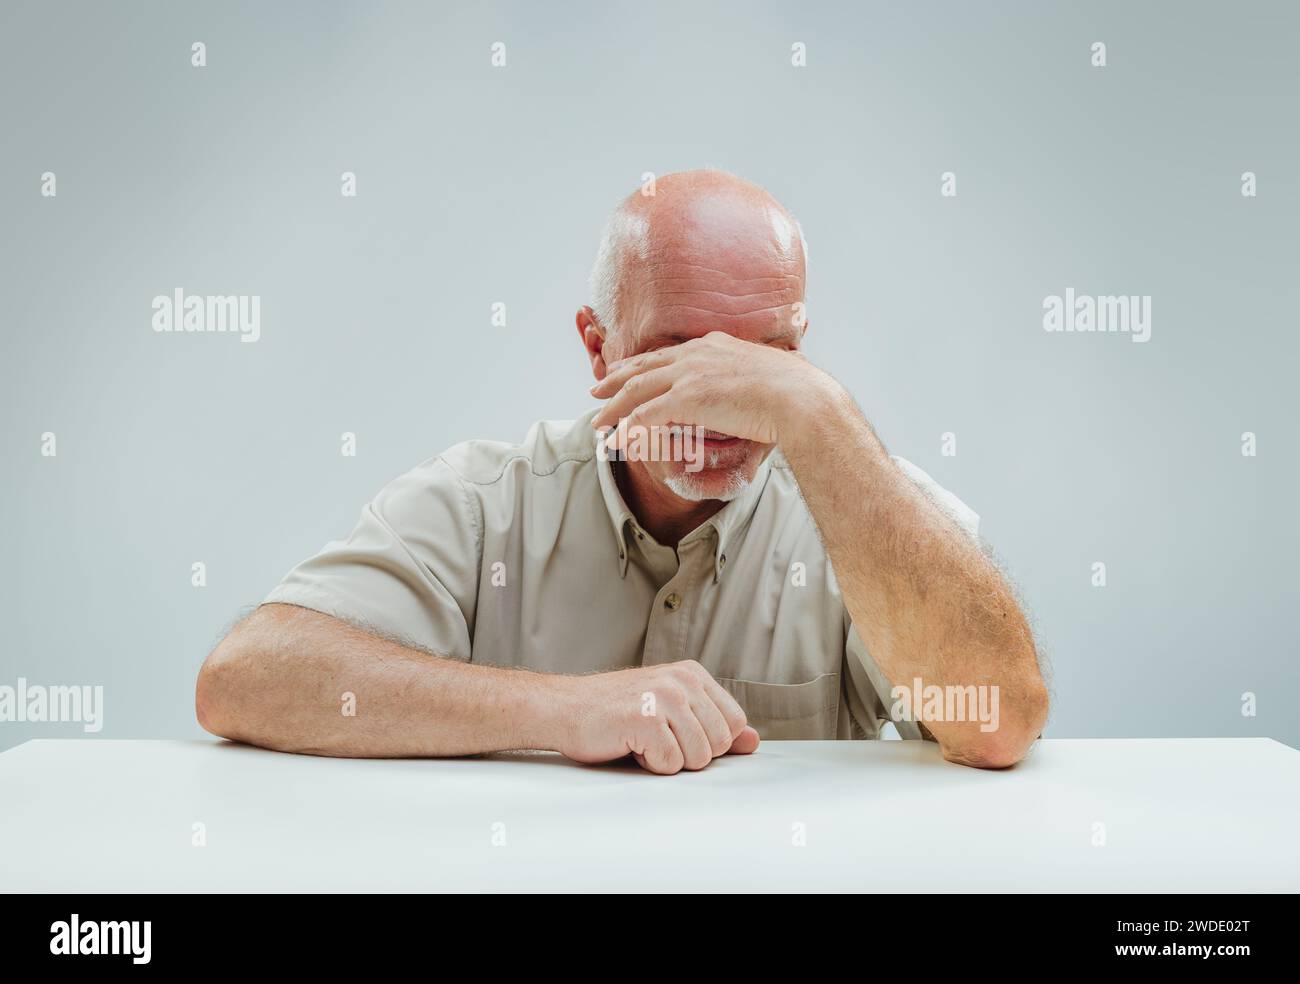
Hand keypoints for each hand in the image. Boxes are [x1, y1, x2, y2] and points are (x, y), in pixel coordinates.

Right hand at [558, 660, 760, 774]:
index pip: (735, 723)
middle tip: (657, 737)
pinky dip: (649, 765)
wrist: (564, 709)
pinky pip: (670, 765)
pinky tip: (630, 745)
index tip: (678, 732)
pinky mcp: (645, 719)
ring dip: (669, 760)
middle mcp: (682, 680)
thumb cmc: (615, 713)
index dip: (709, 741)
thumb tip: (753, 741)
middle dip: (690, 753)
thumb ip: (714, 724)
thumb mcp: (671, 712)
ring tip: (643, 740)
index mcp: (692, 674)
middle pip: (720, 743)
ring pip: (699, 758)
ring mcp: (664, 697)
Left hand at [590, 331, 825, 448]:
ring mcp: (690, 374)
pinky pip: (646, 415)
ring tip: (598, 420)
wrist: (801, 398)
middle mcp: (697, 354)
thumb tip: (759, 392)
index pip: (668, 354)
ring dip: (614, 406)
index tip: (627, 371)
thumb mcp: (769, 377)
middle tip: (597, 389)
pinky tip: (617, 439)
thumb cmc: (796, 393)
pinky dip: (628, 428)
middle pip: (644, 366)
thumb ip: (752, 381)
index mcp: (715, 346)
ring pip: (637, 390)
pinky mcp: (688, 398)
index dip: (643, 364)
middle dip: (616, 378)